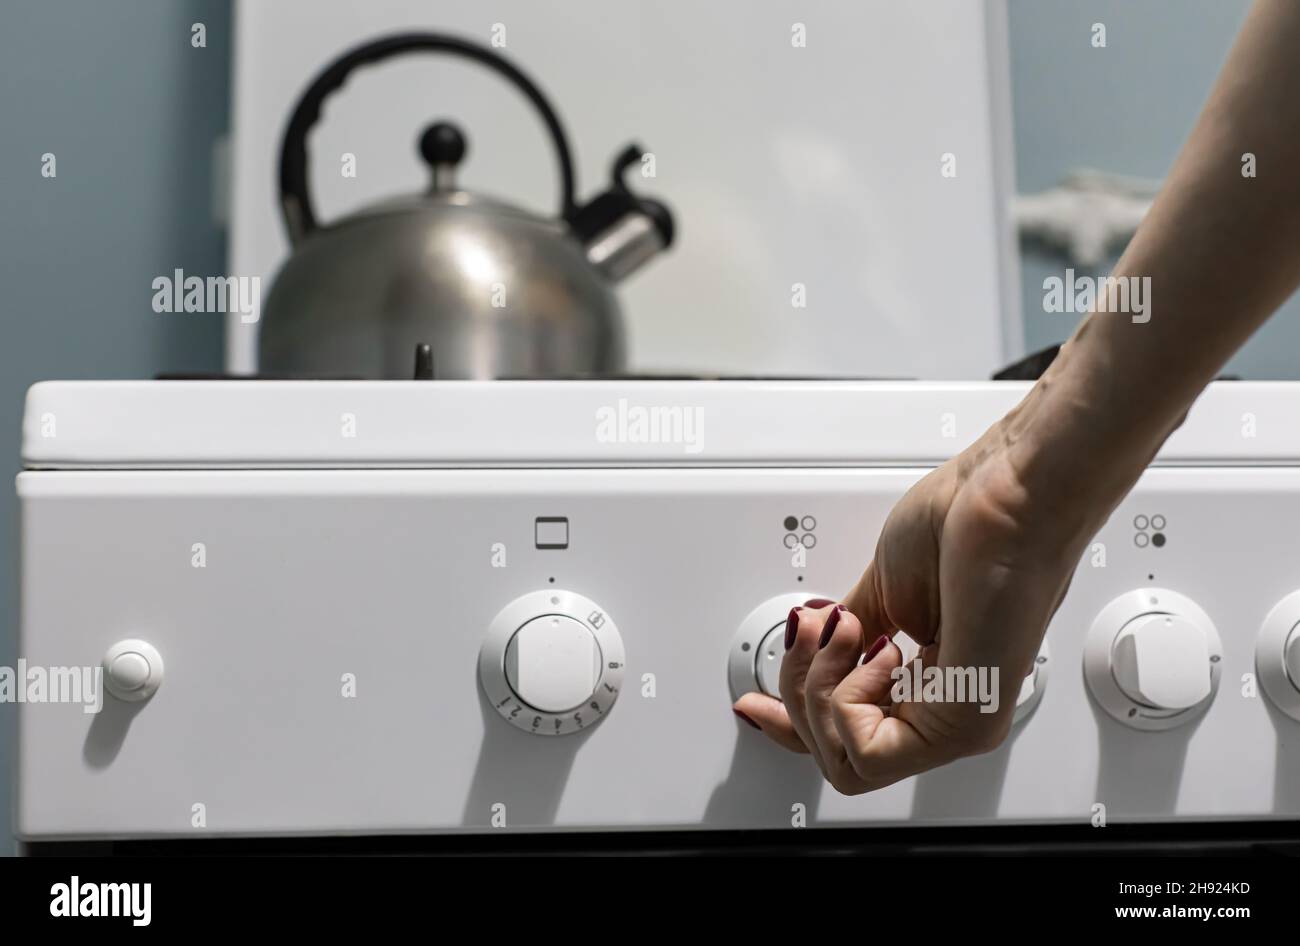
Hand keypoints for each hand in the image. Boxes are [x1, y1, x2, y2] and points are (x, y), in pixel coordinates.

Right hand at [733, 435, 1092, 793]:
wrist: (1008, 493)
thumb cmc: (966, 520)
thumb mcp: (881, 588)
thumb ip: (846, 634)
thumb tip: (807, 645)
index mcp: (936, 686)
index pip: (852, 740)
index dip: (792, 724)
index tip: (755, 704)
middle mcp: (951, 713)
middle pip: (838, 760)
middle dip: (799, 695)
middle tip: (815, 634)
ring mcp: (962, 722)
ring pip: (848, 765)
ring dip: (820, 690)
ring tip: (848, 629)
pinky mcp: (965, 721)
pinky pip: (869, 755)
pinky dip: (845, 700)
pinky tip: (877, 650)